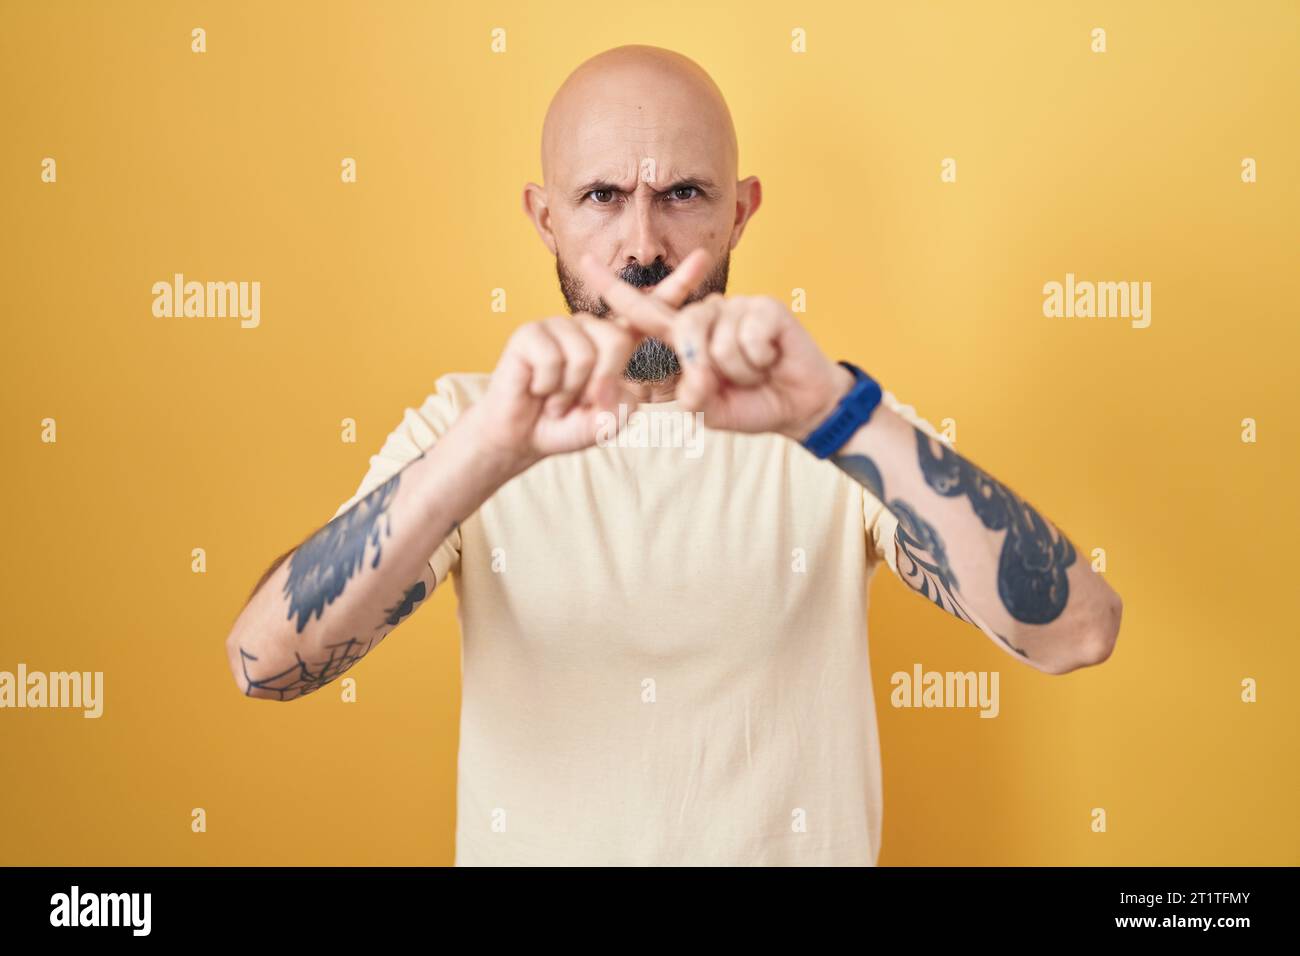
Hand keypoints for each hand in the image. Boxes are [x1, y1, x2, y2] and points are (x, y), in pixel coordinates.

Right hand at [475, 249, 714, 470]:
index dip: (677, 285)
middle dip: (603, 382)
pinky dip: (549, 387)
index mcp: (616, 342)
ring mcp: (560, 326)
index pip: (650, 311)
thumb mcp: (608, 420)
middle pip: (618, 340)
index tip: (703, 257)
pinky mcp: (531, 332)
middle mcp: (591, 327)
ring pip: (585, 354)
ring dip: (571, 391)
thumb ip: (625, 403)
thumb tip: (625, 381)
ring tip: (557, 399)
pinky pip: (553, 360)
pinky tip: (538, 390)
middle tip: (582, 404)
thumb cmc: (568, 425)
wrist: (522, 437)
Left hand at [575, 255, 853, 441]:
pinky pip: (747, 338)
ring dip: (738, 371)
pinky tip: (771, 358)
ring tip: (754, 370)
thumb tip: (691, 379)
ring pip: (716, 341)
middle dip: (704, 370)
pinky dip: (758, 360)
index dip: (614, 290)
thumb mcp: (710, 409)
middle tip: (732, 384)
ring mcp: (735, 307)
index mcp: (683, 337)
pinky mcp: (765, 307)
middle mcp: (705, 314)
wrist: (799, 407)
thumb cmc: (751, 404)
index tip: (585, 263)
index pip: (643, 312)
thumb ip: (689, 395)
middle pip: (682, 331)